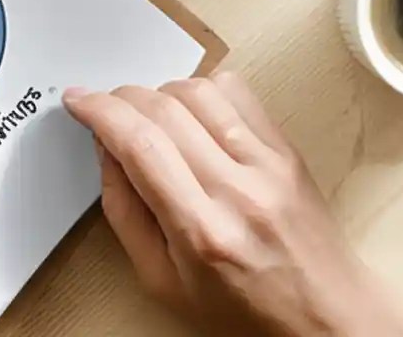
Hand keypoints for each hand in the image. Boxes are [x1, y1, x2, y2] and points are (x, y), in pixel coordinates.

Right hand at [64, 73, 402, 335]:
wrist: (326, 315)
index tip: (77, 101)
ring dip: (160, 91)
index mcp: (201, 231)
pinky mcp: (287, 150)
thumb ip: (125, 213)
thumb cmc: (243, 309)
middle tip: (104, 107)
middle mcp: (238, 190)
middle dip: (121, 97)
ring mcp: (269, 165)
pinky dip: (202, 89)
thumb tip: (106, 150)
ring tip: (148, 114)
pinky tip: (191, 112)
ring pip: (199, 90)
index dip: (99, 111)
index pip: (139, 144)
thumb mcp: (162, 281)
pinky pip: (237, 92)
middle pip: (164, 109)